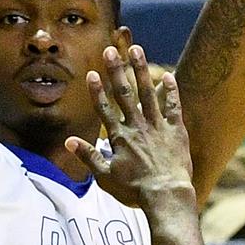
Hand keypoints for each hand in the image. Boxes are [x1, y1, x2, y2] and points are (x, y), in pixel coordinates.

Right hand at [65, 42, 195, 212]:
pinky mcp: (176, 130)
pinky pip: (173, 106)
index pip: (104, 109)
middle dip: (116, 70)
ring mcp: (157, 126)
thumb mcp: (105, 177)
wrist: (166, 195)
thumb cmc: (134, 189)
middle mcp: (137, 126)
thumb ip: (88, 156)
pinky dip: (170, 91)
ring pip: (148, 93)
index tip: (91, 72)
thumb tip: (69, 141)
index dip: (96, 90)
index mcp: (119, 137)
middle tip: (110, 50)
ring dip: (141, 70)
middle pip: (124, 93)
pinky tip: (167, 75)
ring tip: (136, 49)